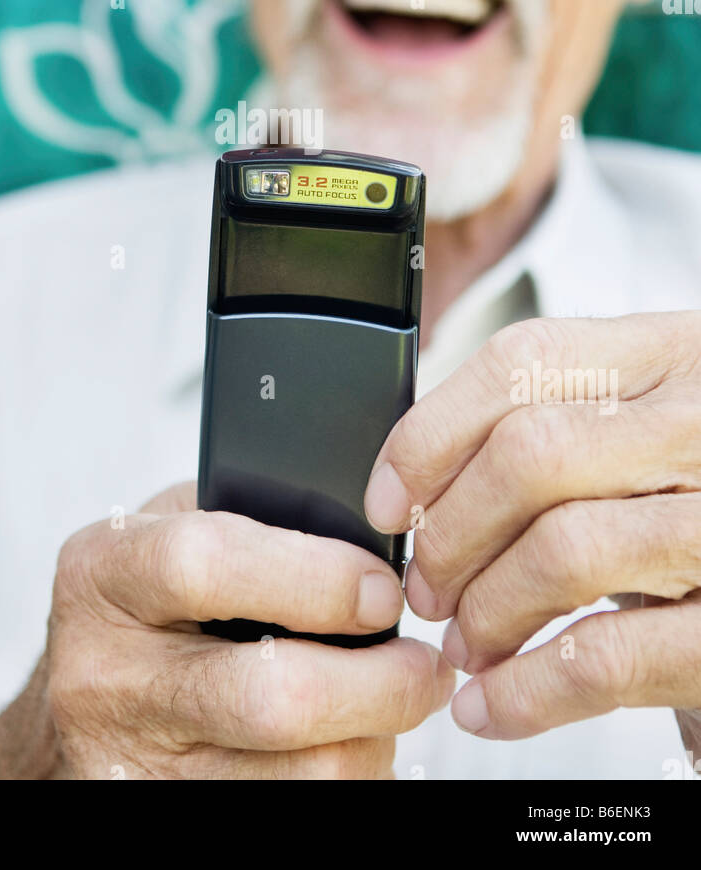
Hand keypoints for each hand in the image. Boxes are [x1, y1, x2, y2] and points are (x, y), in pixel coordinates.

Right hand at [0, 482, 453, 779]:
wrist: (82, 700)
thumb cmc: (152, 597)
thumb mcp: (173, 527)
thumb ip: (255, 521)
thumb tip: (373, 546)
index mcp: (103, 574)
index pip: (206, 564)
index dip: (315, 578)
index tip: (383, 589)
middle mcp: (103, 675)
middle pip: (268, 697)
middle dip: (377, 684)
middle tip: (423, 665)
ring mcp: (133, 764)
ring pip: (300, 777)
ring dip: (373, 740)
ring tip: (391, 703)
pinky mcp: (169, 818)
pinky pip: (291, 811)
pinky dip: (344, 778)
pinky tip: (349, 741)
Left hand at [364, 312, 700, 746]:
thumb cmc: (695, 496)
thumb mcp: (646, 425)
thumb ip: (561, 423)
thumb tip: (415, 478)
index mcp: (672, 356)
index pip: (525, 362)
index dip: (433, 432)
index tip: (391, 498)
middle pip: (531, 453)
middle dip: (452, 532)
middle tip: (428, 586)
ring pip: (566, 549)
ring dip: (487, 611)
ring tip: (466, 644)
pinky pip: (609, 656)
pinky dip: (529, 691)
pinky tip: (495, 703)